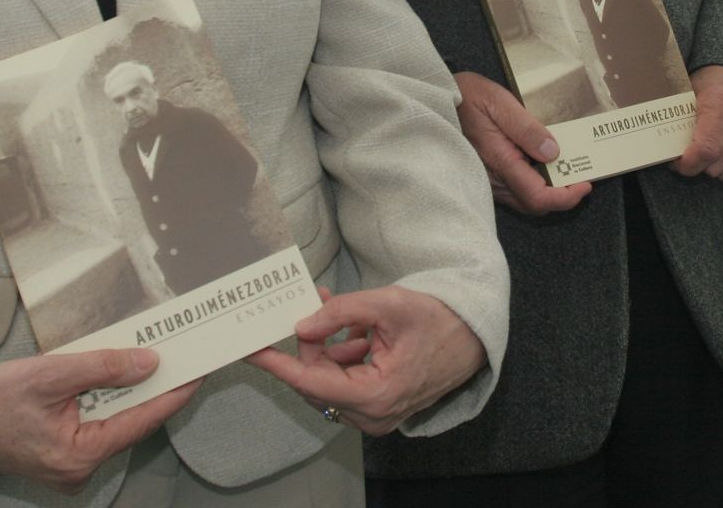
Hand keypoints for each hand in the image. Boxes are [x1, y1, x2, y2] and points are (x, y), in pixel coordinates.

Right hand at [0, 349, 200, 491]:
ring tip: (153, 358)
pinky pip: (98, 424)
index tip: (198, 371)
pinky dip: (108, 399)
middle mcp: (80, 469)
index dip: (173, 393)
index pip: (142, 420)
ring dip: (129, 391)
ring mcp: (72, 466)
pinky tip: (117, 375)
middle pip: (131, 421)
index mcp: (79, 456)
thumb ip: (102, 366)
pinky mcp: (64, 456)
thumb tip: (148, 363)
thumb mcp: (51, 374)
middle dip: (153, 387)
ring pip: (115, 421)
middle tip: (180, 356)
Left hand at [246, 286, 486, 434]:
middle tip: (315, 305)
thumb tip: (301, 325)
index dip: (276, 363)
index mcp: (375, 395)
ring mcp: (375, 416)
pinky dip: (342, 356)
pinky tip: (356, 331)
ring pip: (328, 380)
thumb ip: (341, 312)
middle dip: (311, 343)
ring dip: (328, 347)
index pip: (310, 381)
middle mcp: (372, 415)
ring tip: (341, 312)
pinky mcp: (378, 408)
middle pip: (316, 380)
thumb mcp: (387, 305)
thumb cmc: (437, 319)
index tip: (249, 351)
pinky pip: (344, 382)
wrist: (473, 337)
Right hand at [454, 71, 592, 213]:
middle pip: (534, 204)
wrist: (438, 99)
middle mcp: (494, 178)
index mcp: (500, 162)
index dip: (566, 197)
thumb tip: (553, 152)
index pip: (538, 197)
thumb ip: (527, 128)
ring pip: (525, 200)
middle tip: (581, 176)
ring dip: (549, 191)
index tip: (585, 184)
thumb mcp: (500, 103)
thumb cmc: (467, 97)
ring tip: (567, 169)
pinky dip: (535, 184)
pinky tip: (544, 165)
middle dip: (562, 196)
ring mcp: (489, 180)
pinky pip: (515, 190)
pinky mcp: (487, 176)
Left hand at [673, 65, 722, 179]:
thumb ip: (675, 117)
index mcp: (721, 102)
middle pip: (718, 165)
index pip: (706, 149)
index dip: (688, 164)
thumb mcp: (687, 91)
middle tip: (691, 153)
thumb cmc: (710, 83)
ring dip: (717, 167)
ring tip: (709, 150)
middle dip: (699, 165)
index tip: (677, 163)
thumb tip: (657, 144)